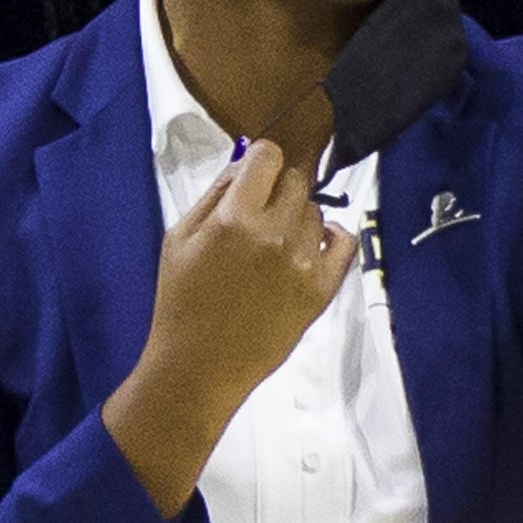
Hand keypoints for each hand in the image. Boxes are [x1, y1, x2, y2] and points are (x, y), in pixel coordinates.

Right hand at [101, 139, 357, 516]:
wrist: (200, 368)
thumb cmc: (181, 302)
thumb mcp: (179, 238)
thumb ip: (214, 195)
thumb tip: (245, 165)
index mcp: (234, 218)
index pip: (268, 155)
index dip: (259, 161)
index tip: (253, 178)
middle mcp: (274, 234)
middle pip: (295, 179)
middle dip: (277, 190)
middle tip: (259, 215)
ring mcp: (303, 262)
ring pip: (315, 210)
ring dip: (297, 217)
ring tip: (274, 244)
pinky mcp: (322, 289)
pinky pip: (344, 241)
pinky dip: (331, 236)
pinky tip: (311, 245)